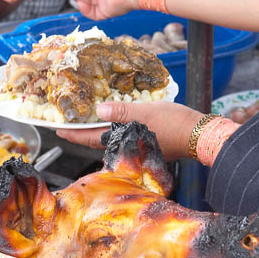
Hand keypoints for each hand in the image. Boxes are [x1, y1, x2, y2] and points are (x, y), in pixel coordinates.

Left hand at [57, 100, 202, 160]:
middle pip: (98, 140)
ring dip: (98, 129)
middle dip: (83, 132)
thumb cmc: (175, 124)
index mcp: (124, 141)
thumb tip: (99, 110)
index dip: (73, 133)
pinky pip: (123, 135)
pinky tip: (114, 118)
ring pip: (110, 138)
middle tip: (69, 123)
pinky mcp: (147, 143)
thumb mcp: (146, 113)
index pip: (91, 138)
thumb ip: (122, 111)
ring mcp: (137, 146)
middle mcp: (128, 147)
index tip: (58, 129)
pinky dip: (114, 127)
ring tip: (87, 118)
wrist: (200, 135)